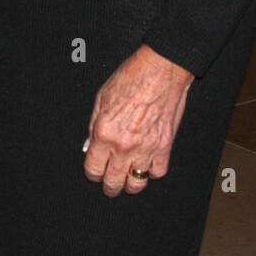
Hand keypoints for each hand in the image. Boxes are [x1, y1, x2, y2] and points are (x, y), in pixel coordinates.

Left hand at [83, 44, 194, 196]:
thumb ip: (93, 126)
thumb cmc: (131, 77)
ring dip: (130, 184)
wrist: (161, 70)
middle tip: (110, 184)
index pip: (93, 169)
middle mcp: (124, 145)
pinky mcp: (165, 147)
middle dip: (109, 186)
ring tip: (128, 180)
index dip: (92, 174)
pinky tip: (147, 165)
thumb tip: (90, 147)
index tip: (94, 172)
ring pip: (136, 184)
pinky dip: (152, 172)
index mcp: (104, 132)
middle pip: (113, 182)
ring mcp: (146, 148)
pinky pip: (157, 172)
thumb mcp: (101, 97)